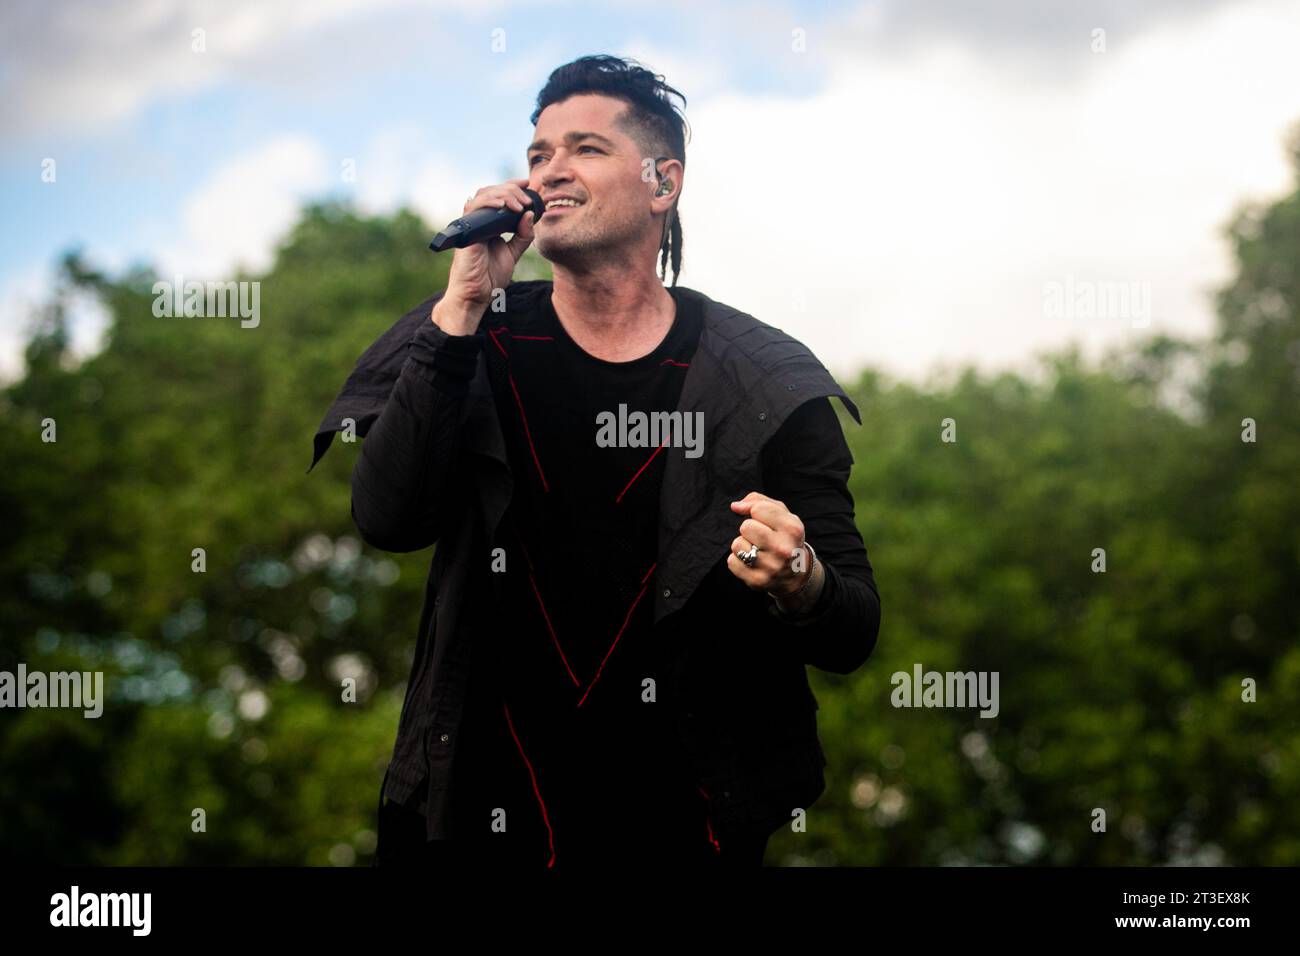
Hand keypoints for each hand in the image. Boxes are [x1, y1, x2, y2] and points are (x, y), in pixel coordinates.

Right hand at [435, 177, 536, 332]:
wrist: (476, 295)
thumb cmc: (489, 277)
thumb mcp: (512, 253)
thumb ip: (522, 236)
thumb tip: (530, 214)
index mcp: (488, 224)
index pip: (499, 197)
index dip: (512, 186)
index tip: (528, 185)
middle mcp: (478, 221)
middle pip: (492, 191)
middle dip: (512, 189)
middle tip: (527, 198)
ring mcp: (471, 224)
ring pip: (484, 194)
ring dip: (504, 194)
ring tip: (520, 204)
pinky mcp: (466, 230)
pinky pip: (474, 207)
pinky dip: (489, 202)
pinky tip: (504, 206)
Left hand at [725, 491, 815, 599]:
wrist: (796, 574)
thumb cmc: (785, 538)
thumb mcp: (783, 515)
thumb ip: (759, 502)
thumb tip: (735, 506)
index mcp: (792, 529)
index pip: (758, 509)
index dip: (755, 512)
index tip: (763, 520)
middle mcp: (783, 549)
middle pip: (746, 526)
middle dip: (749, 529)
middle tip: (760, 537)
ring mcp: (770, 567)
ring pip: (737, 544)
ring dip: (743, 545)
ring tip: (756, 550)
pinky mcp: (756, 581)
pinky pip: (732, 561)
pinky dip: (738, 560)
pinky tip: (752, 562)